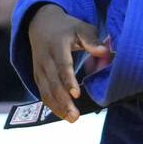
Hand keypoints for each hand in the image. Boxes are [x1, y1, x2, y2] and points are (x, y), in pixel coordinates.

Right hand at [27, 3, 110, 122]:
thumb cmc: (67, 28)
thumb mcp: (80, 28)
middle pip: (52, 82)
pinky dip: (51, 105)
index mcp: (57, 45)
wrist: (40, 24)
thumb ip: (92, 40)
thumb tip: (105, 51)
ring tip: (72, 119)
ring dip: (57, 106)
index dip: (68, 80)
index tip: (76, 94)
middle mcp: (45, 59)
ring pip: (45, 90)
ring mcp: (39, 68)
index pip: (62, 65)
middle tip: (75, 116)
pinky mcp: (37, 75)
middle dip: (63, 101)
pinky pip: (42, 92)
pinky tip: (62, 115)